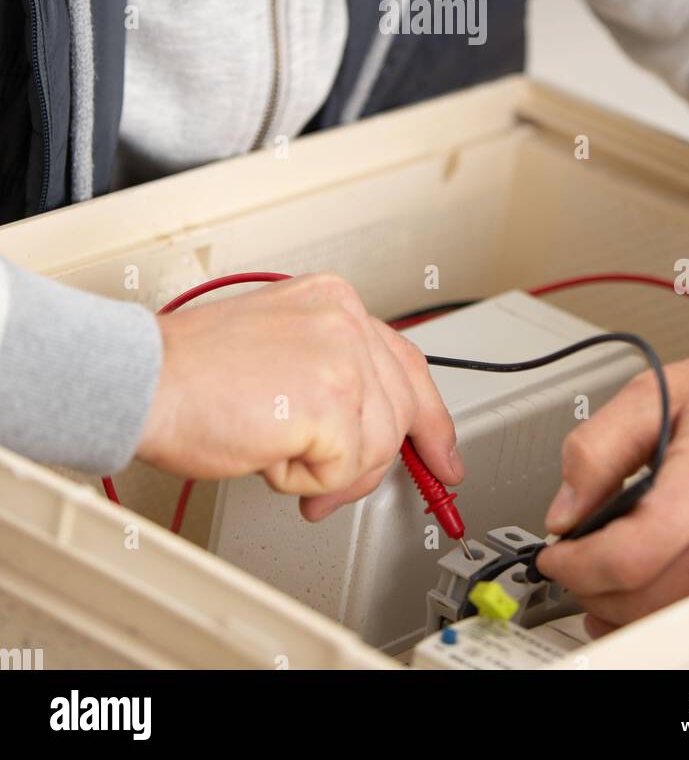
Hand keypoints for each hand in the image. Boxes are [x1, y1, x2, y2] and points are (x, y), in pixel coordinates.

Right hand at [136, 272, 461, 514]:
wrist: (144, 379)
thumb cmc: (188, 371)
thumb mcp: (278, 348)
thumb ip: (327, 377)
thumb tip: (360, 437)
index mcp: (333, 300)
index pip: (404, 361)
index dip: (428, 418)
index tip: (441, 453)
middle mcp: (345, 319)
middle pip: (399, 411)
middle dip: (368, 465)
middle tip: (330, 490)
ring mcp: (343, 358)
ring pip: (377, 446)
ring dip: (327, 472)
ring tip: (277, 458)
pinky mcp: (332, 403)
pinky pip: (343, 470)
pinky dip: (303, 479)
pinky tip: (267, 454)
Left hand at [535, 342, 688, 636]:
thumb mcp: (653, 391)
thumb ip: (597, 447)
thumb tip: (565, 507)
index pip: (626, 559)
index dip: (576, 565)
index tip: (554, 555)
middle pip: (647, 601)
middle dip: (592, 590)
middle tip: (570, 562)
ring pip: (677, 612)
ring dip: (627, 604)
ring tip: (600, 572)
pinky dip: (669, 601)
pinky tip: (645, 579)